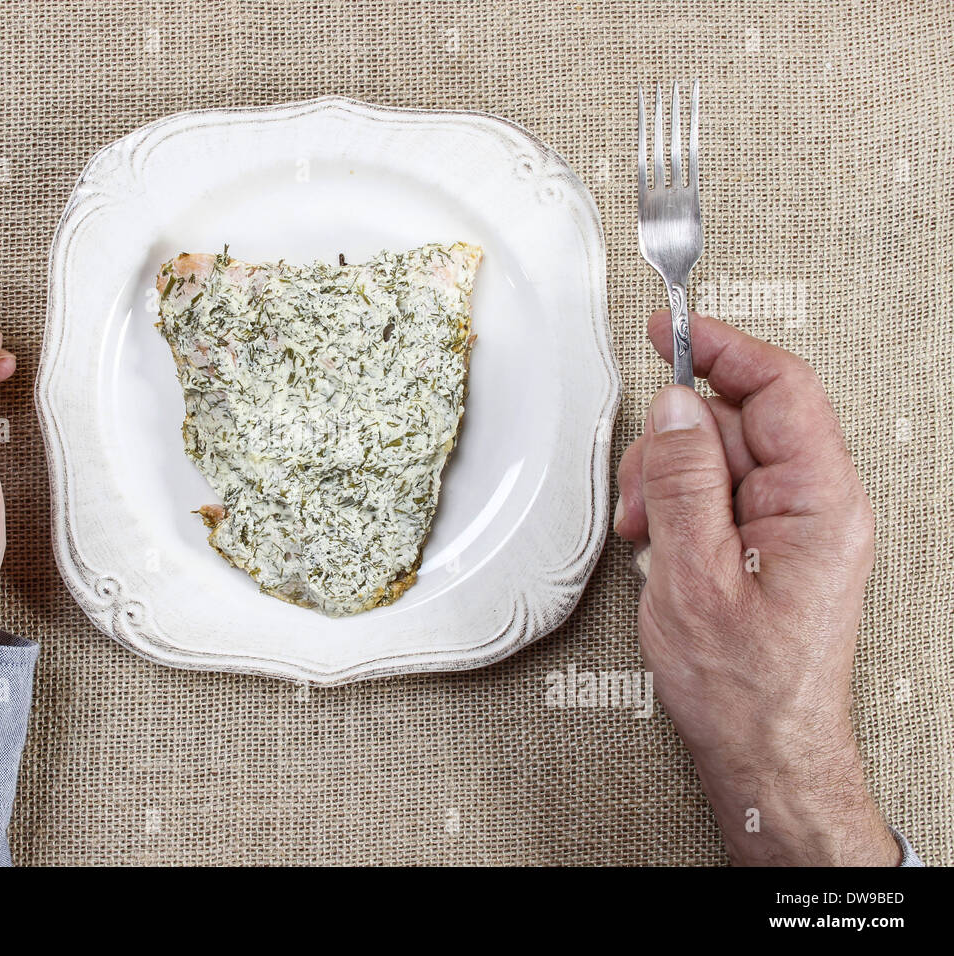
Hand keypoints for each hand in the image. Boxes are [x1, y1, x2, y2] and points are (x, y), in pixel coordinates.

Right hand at [615, 310, 896, 864]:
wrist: (763, 752)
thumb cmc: (745, 687)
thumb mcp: (695, 576)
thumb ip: (683, 481)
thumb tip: (673, 408)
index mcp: (820, 502)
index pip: (781, 388)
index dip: (723, 350)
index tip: (674, 329)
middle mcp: (816, 506)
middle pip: (739, 422)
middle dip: (676, 445)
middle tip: (642, 493)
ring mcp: (793, 526)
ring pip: (719, 458)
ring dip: (669, 483)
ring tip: (649, 534)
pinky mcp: (767, 546)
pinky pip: (716, 496)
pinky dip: (676, 509)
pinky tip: (660, 545)